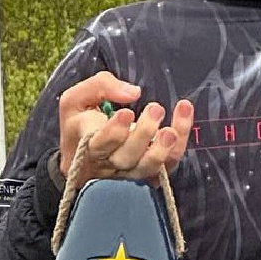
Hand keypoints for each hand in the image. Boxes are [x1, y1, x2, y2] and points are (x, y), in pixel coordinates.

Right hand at [57, 71, 195, 184]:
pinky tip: (184, 119)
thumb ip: (100, 87)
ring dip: (163, 148)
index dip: (114, 132)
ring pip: (148, 167)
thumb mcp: (76, 98)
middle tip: (155, 109)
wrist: (83, 153)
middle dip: (143, 134)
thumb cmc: (80, 121)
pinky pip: (168, 164)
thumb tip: (134, 93)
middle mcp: (108, 163)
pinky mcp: (149, 172)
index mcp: (87, 144)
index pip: (99, 144)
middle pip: (126, 158)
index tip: (126, 113)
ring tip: (172, 130)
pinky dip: (179, 145)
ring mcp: (130, 171)